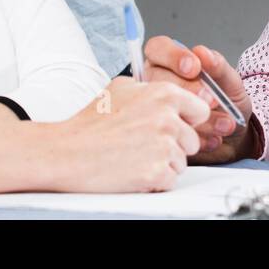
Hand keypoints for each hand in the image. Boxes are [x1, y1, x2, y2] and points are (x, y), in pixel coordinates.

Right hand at [35, 77, 209, 191]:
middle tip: (145, 145)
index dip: (187, 121)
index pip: (200, 110)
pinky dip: (155, 180)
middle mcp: (168, 118)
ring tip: (135, 157)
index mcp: (164, 94)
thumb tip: (173, 93)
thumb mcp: (121, 88)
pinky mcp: (156, 172)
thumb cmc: (90, 122)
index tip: (175, 127)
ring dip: (163, 163)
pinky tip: (134, 170)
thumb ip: (151, 88)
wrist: (67, 151)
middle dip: (174, 145)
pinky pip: (170, 180)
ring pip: (181, 162)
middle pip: (192, 140)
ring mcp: (163, 146)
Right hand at [143, 36, 256, 164]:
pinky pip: (172, 136)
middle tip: (211, 100)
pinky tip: (213, 138)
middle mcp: (156, 84)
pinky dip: (198, 137)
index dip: (173, 56)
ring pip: (164, 109)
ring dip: (199, 118)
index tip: (195, 68)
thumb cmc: (227, 102)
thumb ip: (218, 66)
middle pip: (156, 80)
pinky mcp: (161, 137)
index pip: (157, 48)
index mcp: (167, 61)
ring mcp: (155, 110)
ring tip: (224, 123)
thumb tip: (203, 53)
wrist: (235, 136)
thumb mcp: (229, 82)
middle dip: (188, 90)